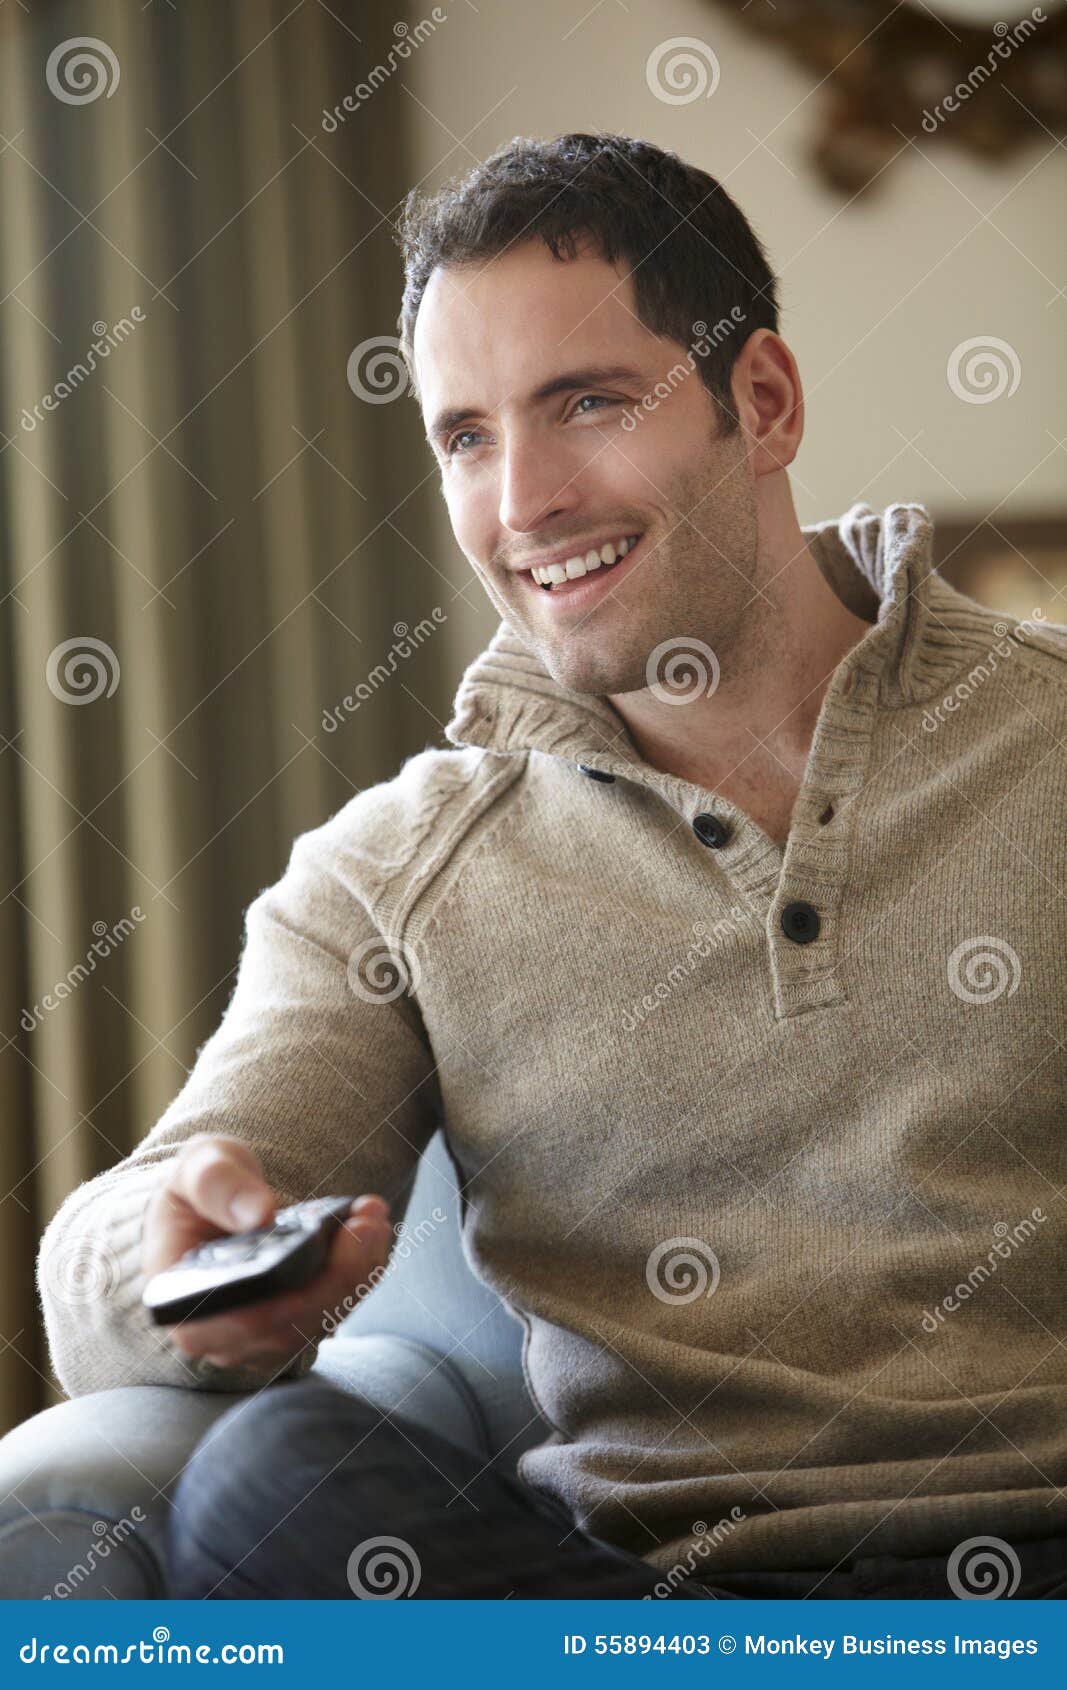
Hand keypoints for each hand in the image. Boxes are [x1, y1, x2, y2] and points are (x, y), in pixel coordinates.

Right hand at [142, 1133, 392, 1370]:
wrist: (218, 1203)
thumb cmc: (201, 1188)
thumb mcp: (197, 1166)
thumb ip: (217, 1183)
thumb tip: (258, 1215)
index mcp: (179, 1298)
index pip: (226, 1324)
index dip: (274, 1304)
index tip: (314, 1257)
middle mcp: (218, 1332)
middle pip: (286, 1327)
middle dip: (337, 1275)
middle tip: (366, 1221)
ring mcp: (259, 1336)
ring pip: (318, 1321)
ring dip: (357, 1271)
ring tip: (372, 1216)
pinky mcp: (295, 1324)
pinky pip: (334, 1308)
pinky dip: (360, 1271)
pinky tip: (371, 1227)